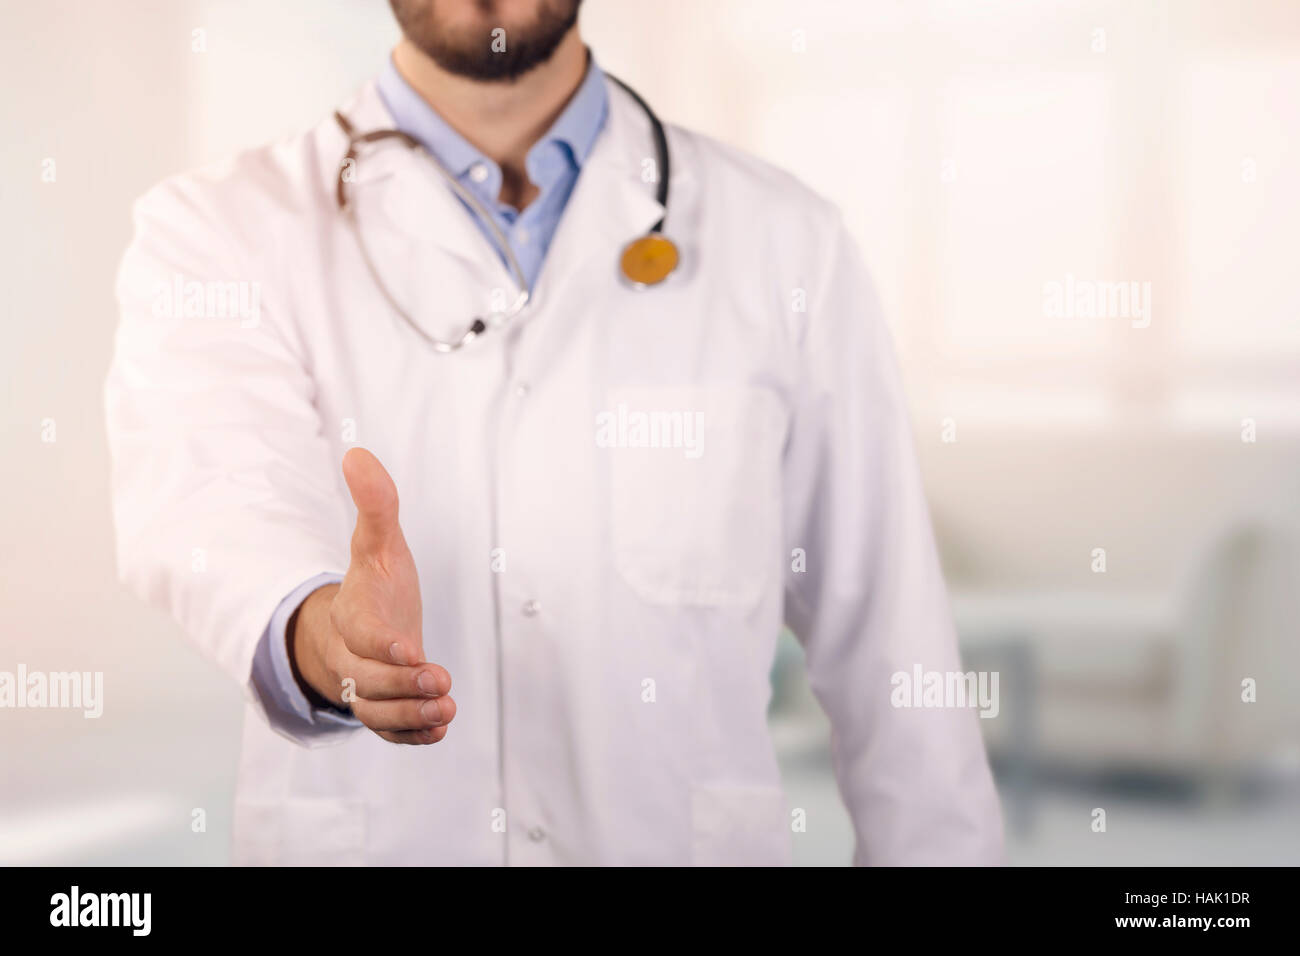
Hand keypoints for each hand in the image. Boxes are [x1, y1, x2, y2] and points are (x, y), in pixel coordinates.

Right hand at [288, 447, 455, 744]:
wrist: (365, 627)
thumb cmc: (377, 586)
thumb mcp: (380, 544)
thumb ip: (377, 505)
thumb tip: (358, 454)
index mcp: (352, 616)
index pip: (360, 635)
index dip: (382, 646)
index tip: (409, 651)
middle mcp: (354, 658)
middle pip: (368, 682)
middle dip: (403, 687)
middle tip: (440, 683)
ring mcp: (368, 689)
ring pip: (378, 713)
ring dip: (411, 716)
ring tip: (447, 709)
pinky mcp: (384, 712)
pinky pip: (391, 733)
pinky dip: (413, 736)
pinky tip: (441, 729)